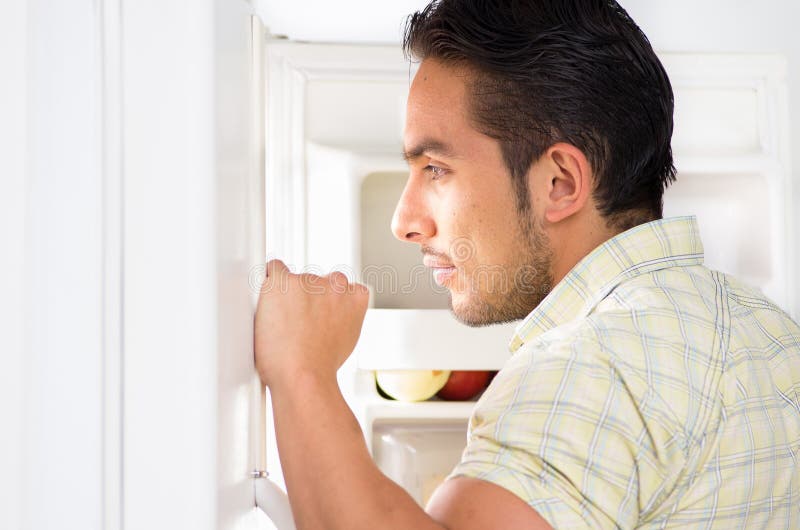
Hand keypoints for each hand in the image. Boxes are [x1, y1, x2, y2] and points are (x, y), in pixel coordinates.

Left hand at [254, 259, 368, 387]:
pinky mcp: (283, 281)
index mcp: (356, 296)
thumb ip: (344, 317)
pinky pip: (272, 270)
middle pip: (316, 281)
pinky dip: (267, 284)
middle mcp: (336, 283)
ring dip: (285, 295)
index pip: (341, 285)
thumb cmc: (321, 367)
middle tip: (296, 322)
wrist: (304, 375)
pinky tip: (266, 304)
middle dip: (305, 296)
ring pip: (292, 280)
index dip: (324, 300)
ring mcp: (309, 281)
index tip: (315, 313)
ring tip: (282, 325)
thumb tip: (332, 315)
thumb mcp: (348, 339)